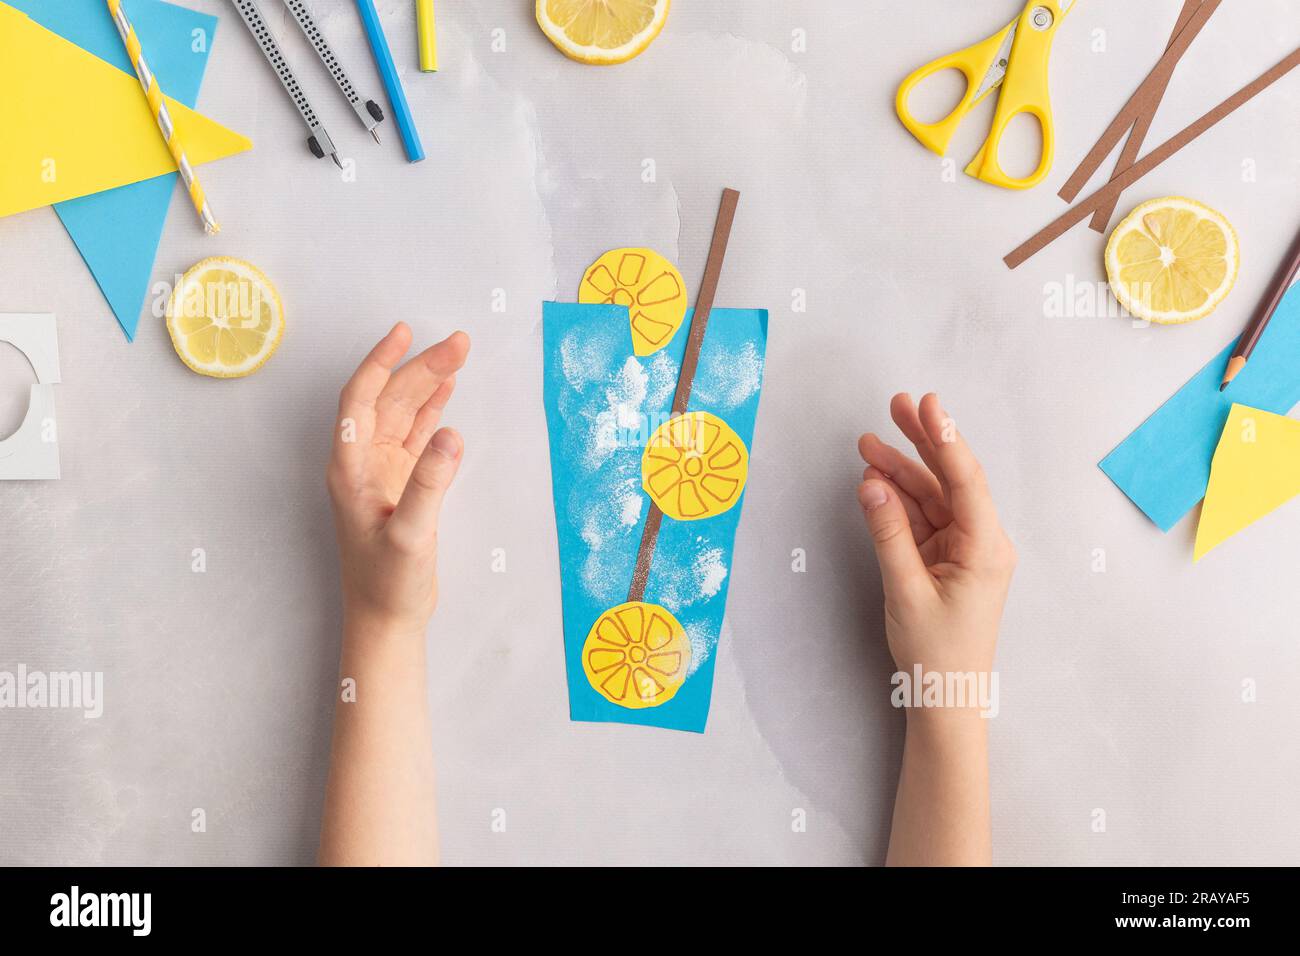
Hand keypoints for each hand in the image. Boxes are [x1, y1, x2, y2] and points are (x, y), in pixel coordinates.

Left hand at [326, 322, 469, 636]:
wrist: (386, 621)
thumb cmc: (388, 584)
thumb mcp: (410, 535)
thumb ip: (430, 484)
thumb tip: (452, 434)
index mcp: (350, 469)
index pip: (360, 400)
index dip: (379, 363)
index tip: (403, 333)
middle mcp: (362, 464)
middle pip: (388, 400)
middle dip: (421, 368)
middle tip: (460, 343)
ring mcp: (382, 474)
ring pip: (404, 414)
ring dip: (429, 385)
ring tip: (459, 355)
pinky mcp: (402, 487)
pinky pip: (416, 437)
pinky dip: (432, 413)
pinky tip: (448, 395)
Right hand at [857, 393, 1014, 678]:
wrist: (945, 695)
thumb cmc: (936, 651)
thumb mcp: (906, 591)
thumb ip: (888, 534)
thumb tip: (872, 485)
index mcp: (986, 548)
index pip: (965, 481)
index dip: (946, 439)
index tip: (928, 406)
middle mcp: (981, 541)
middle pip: (952, 479)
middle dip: (923, 441)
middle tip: (896, 405)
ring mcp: (963, 548)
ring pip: (932, 496)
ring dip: (901, 471)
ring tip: (867, 443)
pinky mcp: (946, 558)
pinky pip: (922, 518)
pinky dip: (898, 500)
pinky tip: (875, 480)